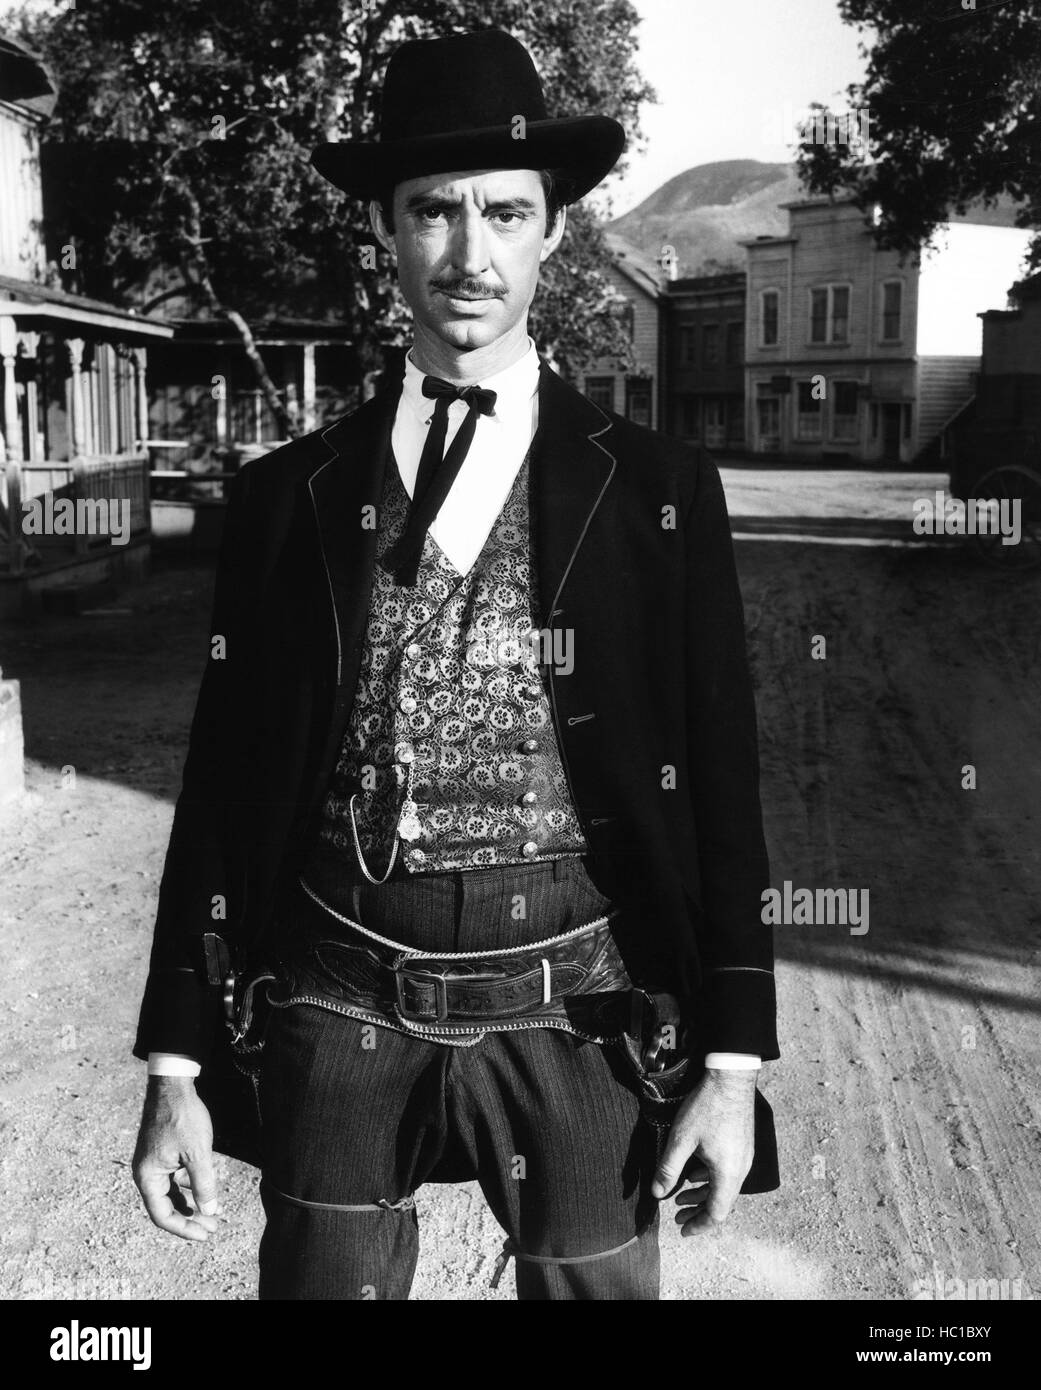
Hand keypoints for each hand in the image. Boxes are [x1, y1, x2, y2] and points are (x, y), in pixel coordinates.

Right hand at [132, 1076, 221, 1241]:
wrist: (173, 1085)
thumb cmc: (182, 1117)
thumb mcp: (198, 1153)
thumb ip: (203, 1184)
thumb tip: (209, 1210)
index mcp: (147, 1177)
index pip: (162, 1215)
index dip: (184, 1228)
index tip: (205, 1234)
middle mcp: (146, 1173)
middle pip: (166, 1206)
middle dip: (190, 1218)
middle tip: (213, 1226)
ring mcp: (153, 1163)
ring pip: (172, 1193)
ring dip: (191, 1202)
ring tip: (212, 1210)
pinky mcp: (162, 1154)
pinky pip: (174, 1177)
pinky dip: (189, 1185)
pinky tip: (206, 1186)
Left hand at [650, 1067, 755, 1234]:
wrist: (731, 1077)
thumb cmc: (707, 1107)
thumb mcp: (681, 1139)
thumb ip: (668, 1169)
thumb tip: (658, 1193)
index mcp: (728, 1174)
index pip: (716, 1213)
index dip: (699, 1226)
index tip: (683, 1231)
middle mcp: (741, 1169)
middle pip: (721, 1202)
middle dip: (698, 1211)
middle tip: (678, 1216)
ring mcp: (744, 1156)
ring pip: (724, 1186)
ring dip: (702, 1194)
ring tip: (681, 1195)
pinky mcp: (742, 1144)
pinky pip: (727, 1171)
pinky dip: (710, 1178)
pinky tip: (694, 1171)